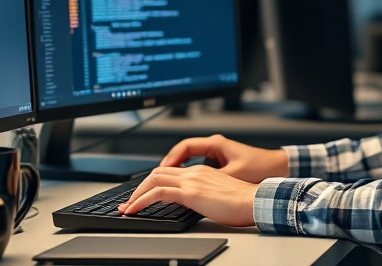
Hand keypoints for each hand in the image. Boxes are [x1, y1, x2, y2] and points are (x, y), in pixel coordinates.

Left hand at [118, 165, 257, 226]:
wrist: (254, 201)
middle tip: (130, 202)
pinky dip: (141, 200)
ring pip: (154, 180)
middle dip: (139, 187)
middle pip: (157, 172)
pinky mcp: (190, 192)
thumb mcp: (220, 195)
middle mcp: (194, 172)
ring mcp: (191, 180)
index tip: (144, 194)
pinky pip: (158, 193)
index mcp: (201, 171)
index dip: (153, 182)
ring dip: (136, 194)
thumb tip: (198, 204)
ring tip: (127, 207)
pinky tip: (134, 210)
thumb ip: (205, 194)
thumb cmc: (243, 202)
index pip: (170, 172)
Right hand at [160, 134, 288, 183]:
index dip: (169, 160)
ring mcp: (217, 155)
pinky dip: (187, 175)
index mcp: (214, 144)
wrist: (278, 168)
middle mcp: (214, 147)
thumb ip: (210, 180)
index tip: (159, 172)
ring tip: (162, 185)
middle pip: (181, 154)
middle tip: (152, 182)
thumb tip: (190, 189)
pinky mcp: (220, 165)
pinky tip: (183, 187)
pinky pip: (197, 168)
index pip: (183, 148)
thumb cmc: (259, 168)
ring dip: (175, 172)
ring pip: (188, 161)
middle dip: (166, 168)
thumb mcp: (231, 175)